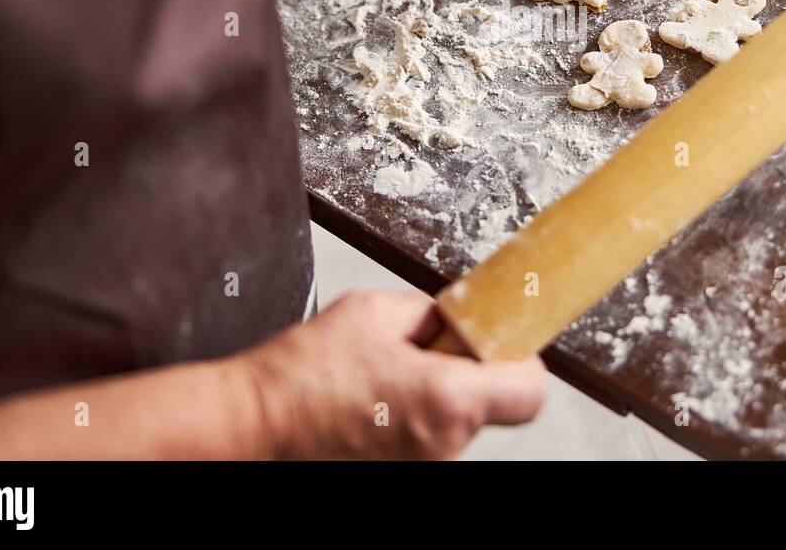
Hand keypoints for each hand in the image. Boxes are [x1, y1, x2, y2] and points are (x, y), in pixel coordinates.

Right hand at [241, 291, 545, 459]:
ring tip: (384, 378)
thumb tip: (455, 320)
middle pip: (491, 403)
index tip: (501, 340)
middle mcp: (445, 442)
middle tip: (427, 351)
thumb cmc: (304, 372)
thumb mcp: (373, 311)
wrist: (254, 424)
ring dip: (436, 395)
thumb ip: (430, 313)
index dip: (520, 359)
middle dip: (468, 372)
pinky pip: (428, 437)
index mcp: (447, 397)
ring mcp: (425, 466)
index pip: (531, 390)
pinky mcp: (404, 475)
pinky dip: (412, 416)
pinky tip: (373, 401)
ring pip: (456, 420)